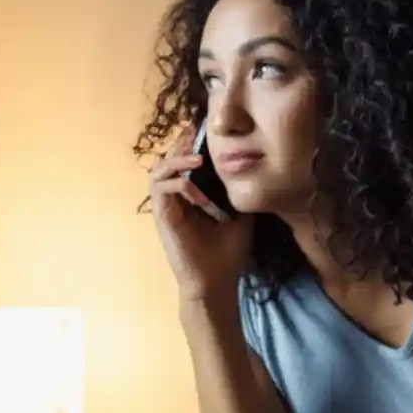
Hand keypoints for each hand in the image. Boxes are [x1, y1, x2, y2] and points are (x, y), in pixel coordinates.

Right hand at [147, 125, 254, 301]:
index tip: (205, 130)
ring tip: (196, 156)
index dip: (191, 144)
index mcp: (192, 196)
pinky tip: (195, 187)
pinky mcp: (163, 217)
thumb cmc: (227, 253)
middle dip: (180, 144)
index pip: (186, 162)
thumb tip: (253, 171)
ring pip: (159, 170)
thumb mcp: (241, 216)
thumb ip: (239, 194)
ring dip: (175, 159)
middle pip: (168, 159)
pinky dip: (177, 183)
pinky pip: (161, 190)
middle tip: (195, 131)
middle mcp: (176, 198)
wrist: (217, 282)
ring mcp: (168, 207)